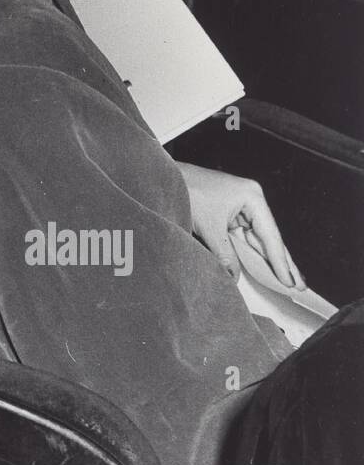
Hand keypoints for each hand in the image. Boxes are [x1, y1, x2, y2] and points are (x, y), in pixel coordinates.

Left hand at [176, 161, 304, 290]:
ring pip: (259, 240)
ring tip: (288, 280)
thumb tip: (234, 276)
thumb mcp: (209, 227)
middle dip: (284, 262)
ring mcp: (241, 206)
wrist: (165, 180)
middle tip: (299, 285)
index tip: (290, 281)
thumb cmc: (187, 191)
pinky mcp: (230, 213)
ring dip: (271, 260)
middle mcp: (251, 200)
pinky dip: (254, 253)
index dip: (280, 262)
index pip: (270, 236)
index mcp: (252, 197)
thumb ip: (224, 255)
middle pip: (270, 238)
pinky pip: (246, 238)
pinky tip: (266, 267)